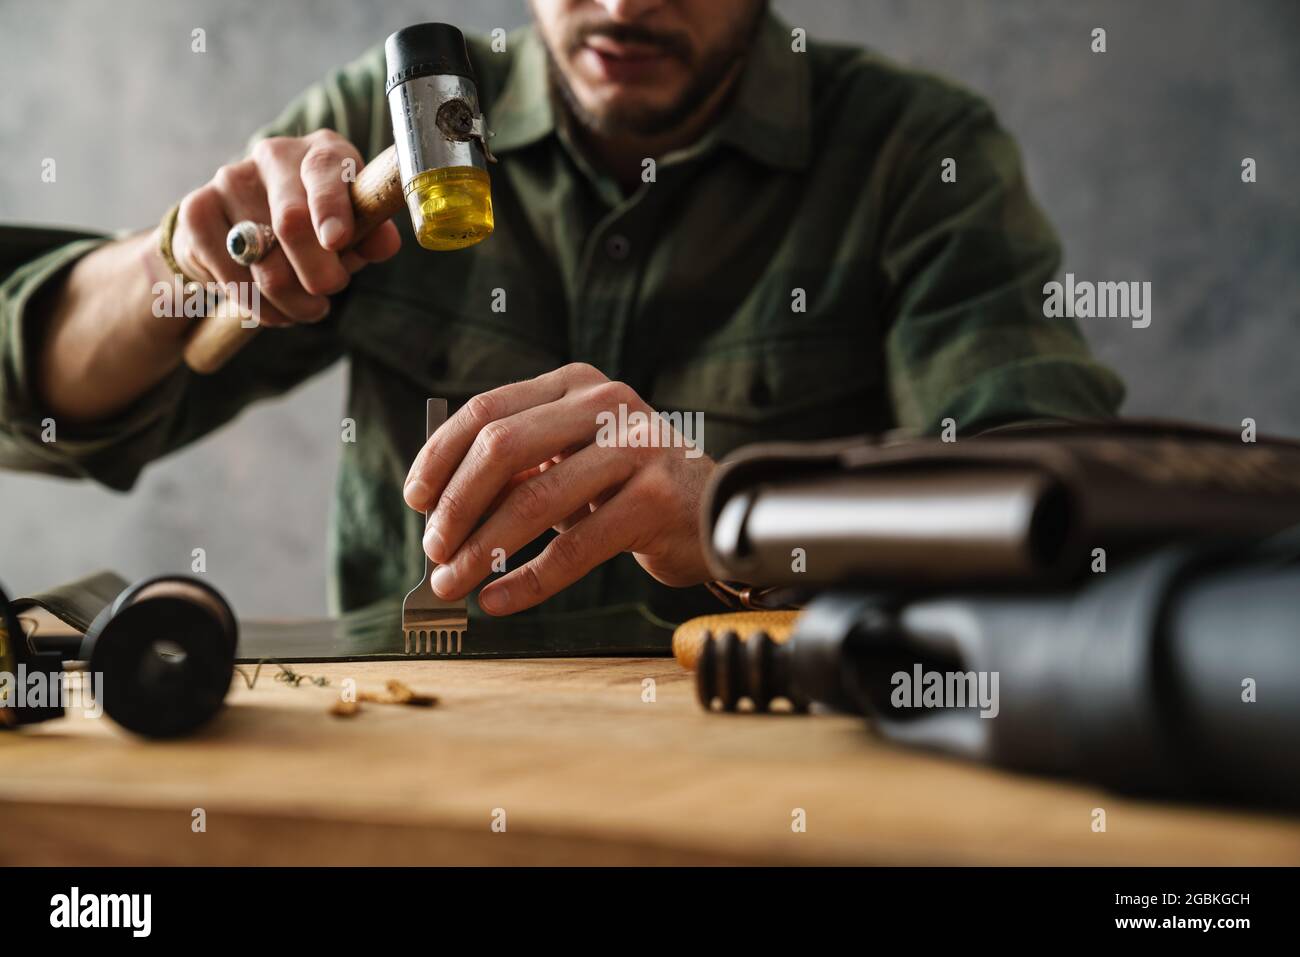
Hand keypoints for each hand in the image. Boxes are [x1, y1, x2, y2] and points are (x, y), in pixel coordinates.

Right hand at [168, 130, 400, 326]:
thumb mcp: (351, 230)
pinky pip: (232, 279)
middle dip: (318, 275)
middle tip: (326, 294)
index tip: (336, 241)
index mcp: (322, 152)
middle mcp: (274, 155)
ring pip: (264, 265)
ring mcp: (229, 180)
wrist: (246, 228)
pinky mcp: (196, 211)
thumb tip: (386, 243)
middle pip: (292, 223)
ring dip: (292, 303)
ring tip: (304, 309)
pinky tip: (270, 305)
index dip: (332, 207)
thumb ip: (370, 236)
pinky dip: (258, 307)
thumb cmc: (317, 228)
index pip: (326, 170)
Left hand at [403, 363, 715, 614]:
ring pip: (536, 500)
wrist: (716, 513)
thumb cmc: (629, 489)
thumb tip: (437, 509)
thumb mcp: (571, 464)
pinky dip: (527, 581)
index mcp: (574, 387)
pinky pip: (575, 547)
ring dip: (482, 549)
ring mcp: (636, 448)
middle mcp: (606, 405)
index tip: (415, 500)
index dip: (440, 457)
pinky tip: (498, 599)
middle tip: (433, 550)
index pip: (487, 411)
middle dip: (456, 506)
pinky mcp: (656, 500)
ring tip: (453, 583)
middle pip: (502, 449)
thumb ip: (517, 471)